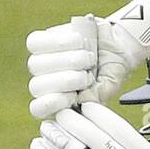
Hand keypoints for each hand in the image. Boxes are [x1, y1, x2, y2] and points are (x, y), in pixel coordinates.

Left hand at [26, 16, 142, 119]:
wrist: (113, 39)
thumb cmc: (112, 66)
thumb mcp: (111, 84)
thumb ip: (98, 94)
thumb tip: (82, 100)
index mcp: (61, 102)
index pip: (38, 109)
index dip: (49, 104)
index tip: (72, 96)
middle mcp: (47, 84)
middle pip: (36, 87)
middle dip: (65, 81)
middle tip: (88, 75)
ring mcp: (41, 62)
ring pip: (35, 65)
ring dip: (65, 60)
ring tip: (88, 57)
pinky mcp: (41, 41)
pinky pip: (36, 44)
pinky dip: (58, 42)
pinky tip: (77, 41)